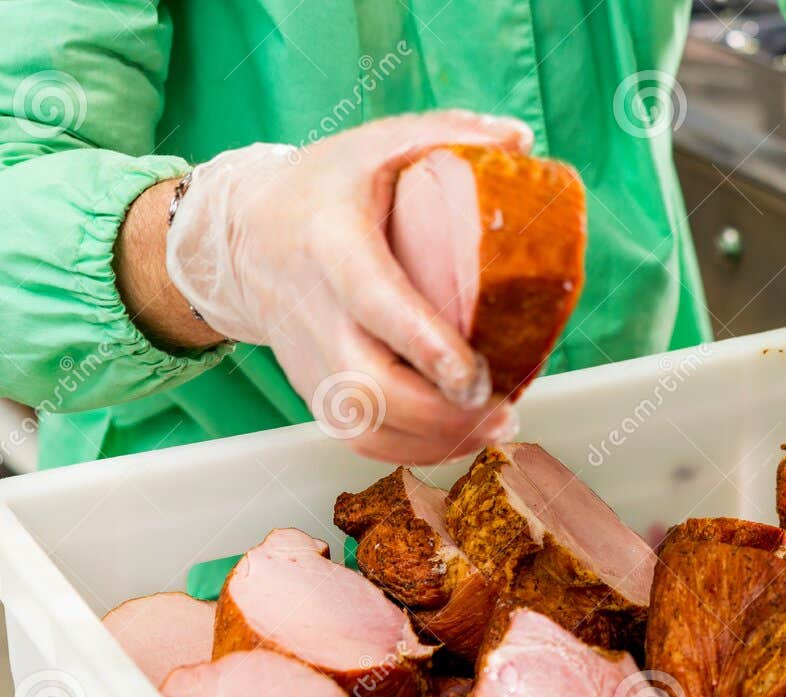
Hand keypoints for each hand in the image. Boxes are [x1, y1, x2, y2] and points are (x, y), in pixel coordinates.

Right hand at [165, 111, 532, 462]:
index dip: (425, 347)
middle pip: (369, 386)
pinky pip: (361, 438)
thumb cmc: (324, 188)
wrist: (244, 236)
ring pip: (365, 425)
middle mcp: (316, 311)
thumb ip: (445, 134)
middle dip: (440, 413)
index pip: (375, 305)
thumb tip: (518, 139)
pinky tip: (463, 436)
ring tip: (495, 424)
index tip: (474, 375)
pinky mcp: (316, 389)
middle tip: (502, 408)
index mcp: (331, 244)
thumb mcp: (376, 144)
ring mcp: (312, 358)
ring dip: (435, 440)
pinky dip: (414, 449)